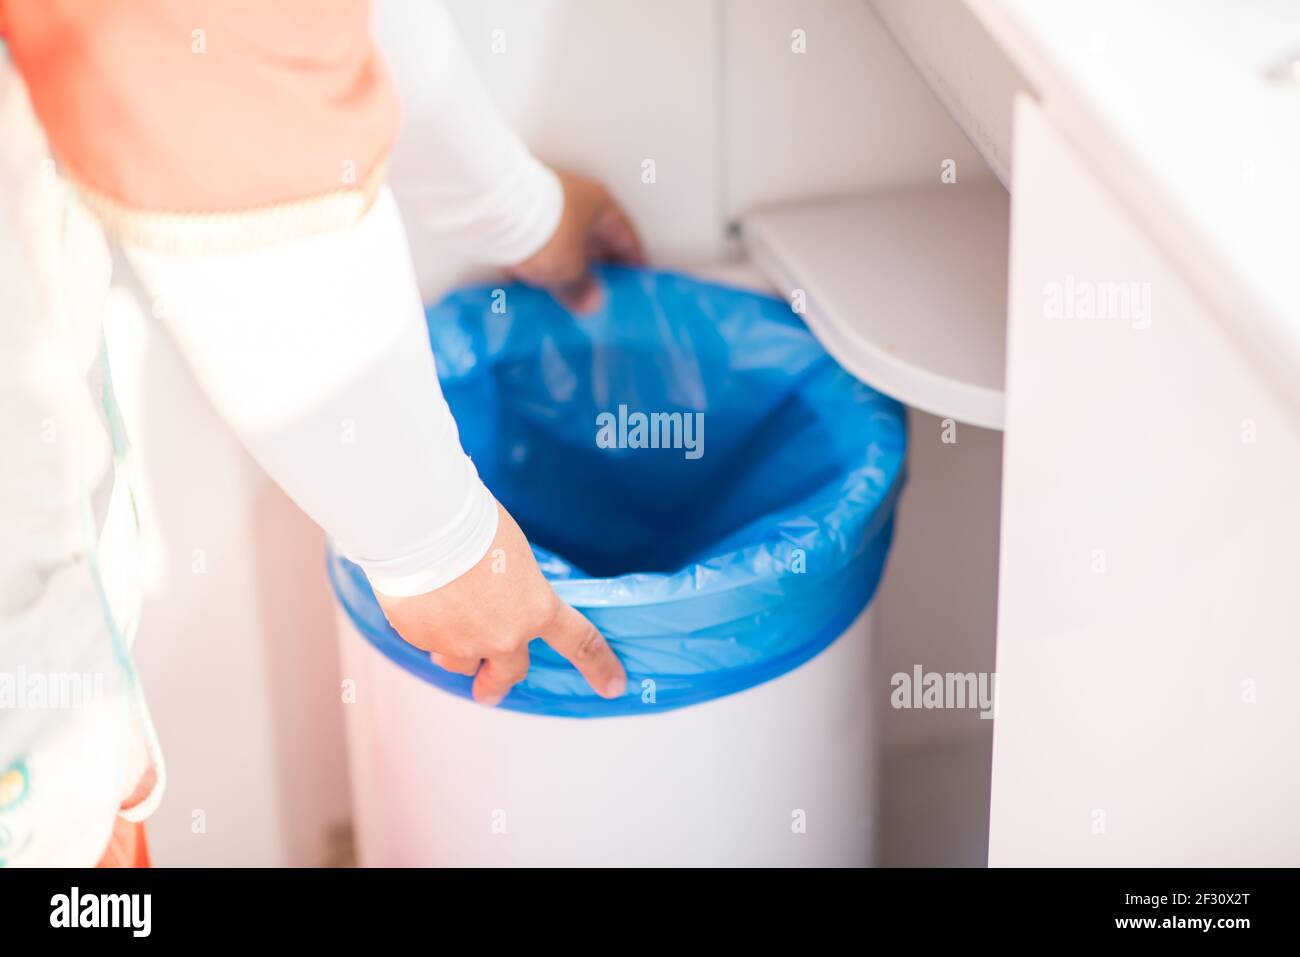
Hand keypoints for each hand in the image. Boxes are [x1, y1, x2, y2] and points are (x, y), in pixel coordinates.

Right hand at [374, 503, 626, 705]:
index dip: (598, 666)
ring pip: (459, 662)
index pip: (578, 641)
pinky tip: (420, 599)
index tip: (613, 685)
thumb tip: (496, 591)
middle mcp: (502, 637)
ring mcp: (459, 644)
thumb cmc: (472, 526)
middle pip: (508, 672)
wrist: (422, 528)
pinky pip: (427, 641)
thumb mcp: (512, 552)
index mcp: (536, 609)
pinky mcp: (421, 639)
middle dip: (497, 684)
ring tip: (445, 621)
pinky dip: (426, 626)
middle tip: (490, 690)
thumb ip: (513, 585)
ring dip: (456, 649)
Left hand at [508, 169, 644, 312]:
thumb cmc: (545, 233)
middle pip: (594, 238)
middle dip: (597, 267)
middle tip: (600, 295)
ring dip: (568, 265)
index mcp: (600, 205)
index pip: (625, 236)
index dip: (633, 262)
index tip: (634, 283)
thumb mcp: (570, 271)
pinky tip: (538, 282)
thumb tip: (589, 302)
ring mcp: (546, 203)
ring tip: (567, 294)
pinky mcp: (520, 212)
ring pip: (565, 240)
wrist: (493, 211)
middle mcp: (576, 199)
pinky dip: (542, 261)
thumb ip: (582, 289)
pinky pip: (540, 242)